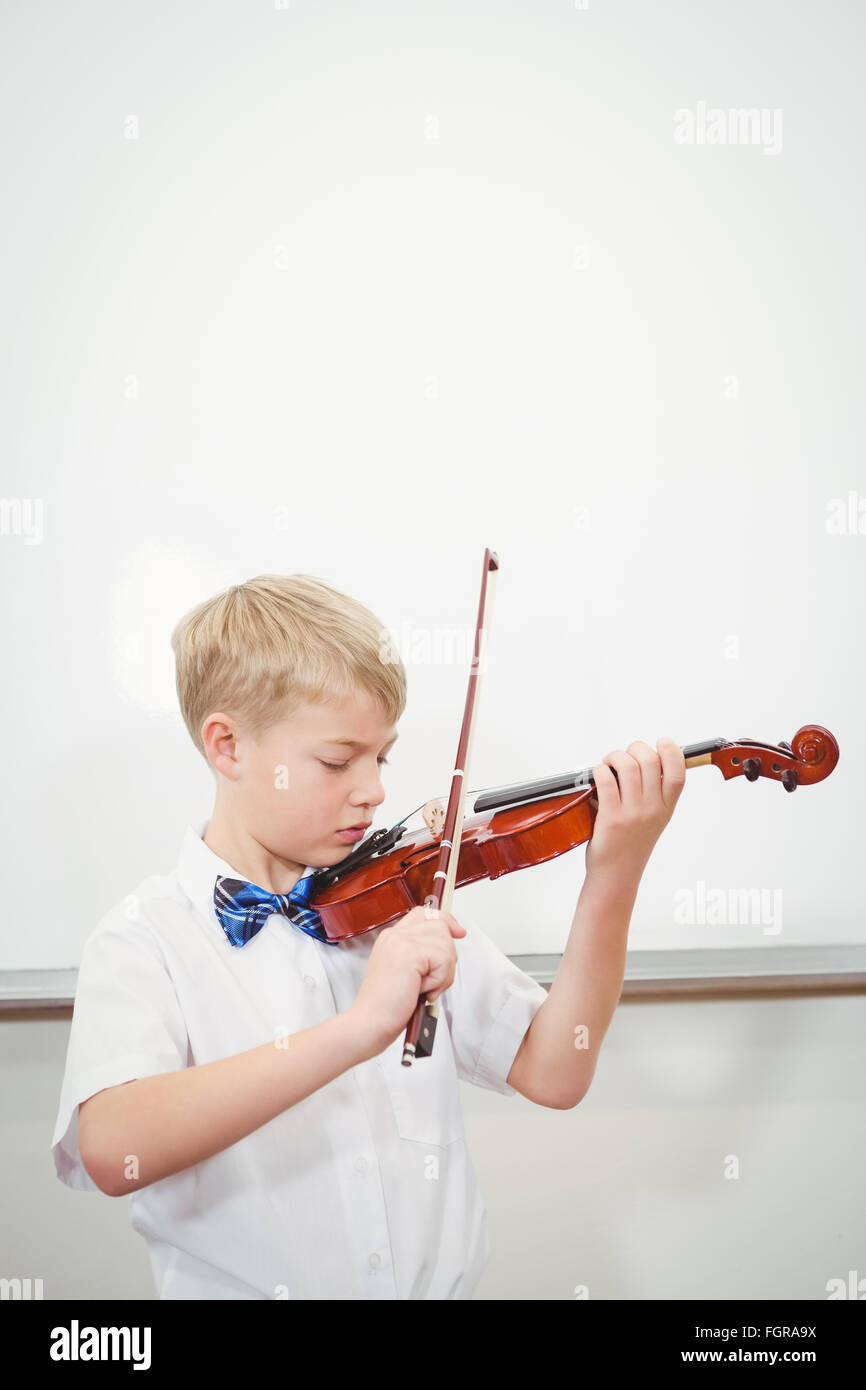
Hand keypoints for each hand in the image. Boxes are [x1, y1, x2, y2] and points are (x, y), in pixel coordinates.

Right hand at [349, 904, 466, 1058]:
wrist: (370, 1022)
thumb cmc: (388, 1006)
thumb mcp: (406, 972)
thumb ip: (423, 954)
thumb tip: (450, 943)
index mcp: (392, 938)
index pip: (424, 913)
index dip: (445, 920)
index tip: (458, 932)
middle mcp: (395, 935)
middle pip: (441, 927)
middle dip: (446, 958)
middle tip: (431, 981)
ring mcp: (401, 941)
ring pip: (445, 945)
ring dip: (443, 973)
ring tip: (424, 988)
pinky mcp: (410, 953)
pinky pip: (443, 959)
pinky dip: (439, 980)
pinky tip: (421, 990)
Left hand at [584, 737, 685, 879]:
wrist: (616, 876)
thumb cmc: (630, 845)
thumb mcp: (653, 820)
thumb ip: (652, 793)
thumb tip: (641, 759)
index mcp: (666, 808)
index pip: (678, 773)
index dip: (672, 751)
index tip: (662, 742)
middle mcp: (652, 810)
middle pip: (651, 761)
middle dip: (635, 748)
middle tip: (624, 755)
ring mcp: (632, 814)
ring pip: (628, 766)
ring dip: (614, 757)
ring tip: (608, 763)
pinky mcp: (611, 818)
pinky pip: (606, 780)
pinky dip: (599, 770)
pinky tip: (597, 774)